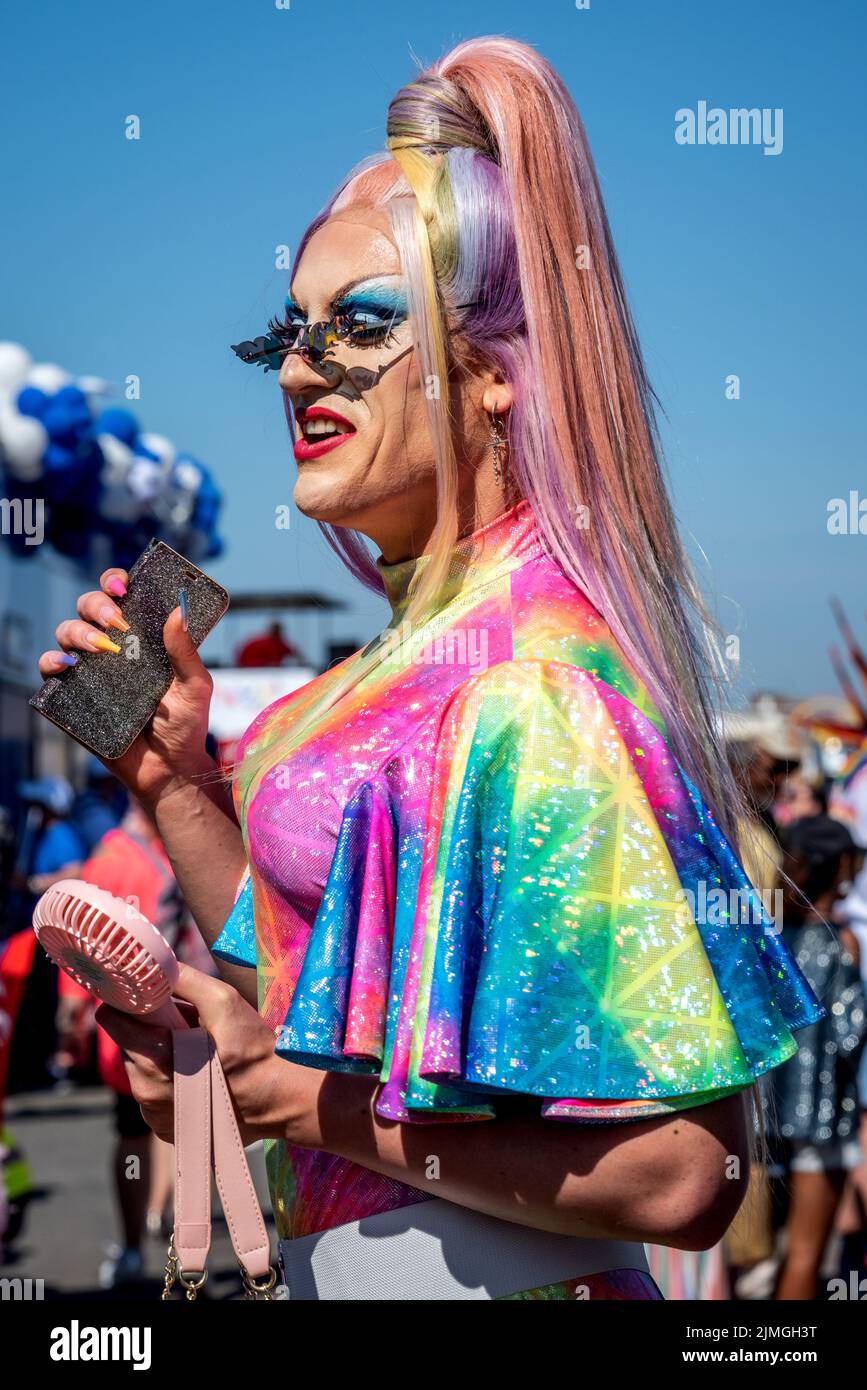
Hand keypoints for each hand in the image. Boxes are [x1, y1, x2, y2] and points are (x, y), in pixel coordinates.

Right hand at [37, 567, 215, 807]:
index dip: (114, 582)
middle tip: (115, 622)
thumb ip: (186, 652)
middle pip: (88, 609)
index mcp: (141, 638)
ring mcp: (91, 672)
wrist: (169, 770)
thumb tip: (179, 612)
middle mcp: (113, 650)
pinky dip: (51, 664)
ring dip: (76, 633)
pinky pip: (50, 674)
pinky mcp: (74, 698)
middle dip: (95, 606)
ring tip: (98, 649)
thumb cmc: (185, 725)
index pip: (120, 597)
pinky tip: (66, 666)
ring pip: (66, 634)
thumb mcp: (195, 687)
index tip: (122, 586)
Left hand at [95, 964, 324, 1147]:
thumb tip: (157, 964)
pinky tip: (197, 1077)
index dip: (126, 1002)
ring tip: (196, 1051)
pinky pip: (153, 1094)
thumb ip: (185, 979)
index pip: (111, 1019)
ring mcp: (154, 1115)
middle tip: (184, 1024)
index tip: (146, 996)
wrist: (280, 1101)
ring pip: (140, 1069)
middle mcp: (146, 1092)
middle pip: (127, 1044)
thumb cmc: (254, 1050)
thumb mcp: (224, 1002)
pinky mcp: (165, 1128)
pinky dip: (168, 1080)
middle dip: (150, 1029)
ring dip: (159, 1054)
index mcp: (154, 1058)